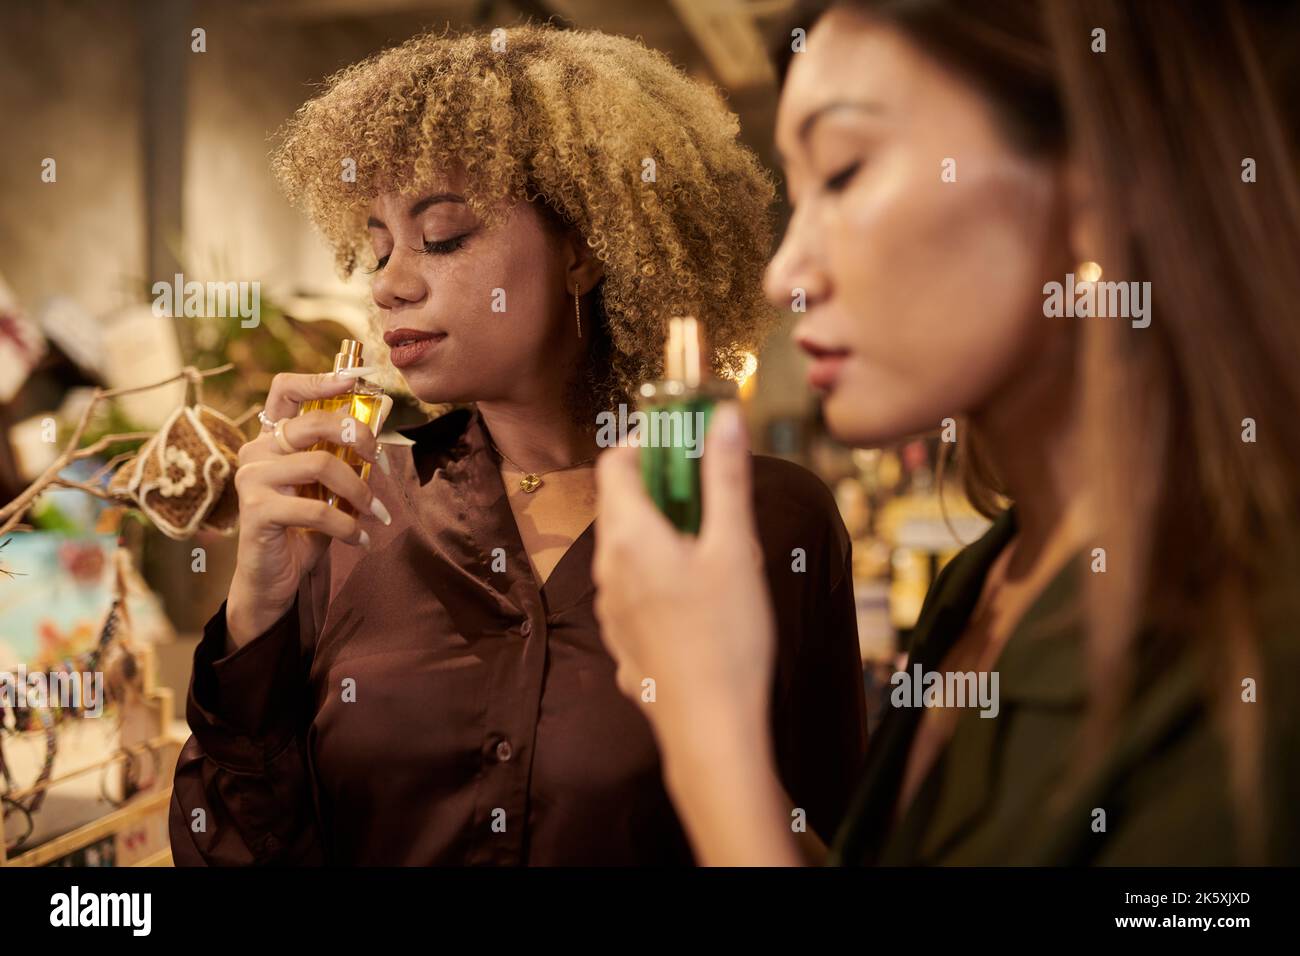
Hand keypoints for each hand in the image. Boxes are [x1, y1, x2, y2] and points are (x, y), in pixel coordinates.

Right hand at [225, 370, 392, 648]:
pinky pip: (315, 509)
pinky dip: (348, 526)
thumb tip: (381, 428)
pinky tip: (361, 540)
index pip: (285, 391)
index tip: (353, 380)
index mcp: (272, 439)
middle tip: (383, 464)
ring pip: (321, 464)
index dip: (318, 380)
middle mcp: (256, 451)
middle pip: (313, 422)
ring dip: (360, 491)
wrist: (274, 580)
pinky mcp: (256, 510)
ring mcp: (252, 479)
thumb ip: (344, 459)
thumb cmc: (303, 530)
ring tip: (376, 513)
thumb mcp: (328, 489)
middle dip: (359, 437)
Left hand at [593, 403, 776, 751]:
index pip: (616, 462)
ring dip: (661, 529)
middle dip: (661, 484)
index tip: (686, 439)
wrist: (711, 729)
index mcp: (629, 536)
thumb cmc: (726, 638)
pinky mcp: (622, 638)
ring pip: (626, 546)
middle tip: (709, 487)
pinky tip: (699, 595)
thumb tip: (722, 418)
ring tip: (711, 542)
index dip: (648, 441)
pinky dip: (658, 570)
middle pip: (620, 502)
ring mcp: (610, 607)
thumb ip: (725, 479)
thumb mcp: (734, 549)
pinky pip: (633, 586)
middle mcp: (607, 567)